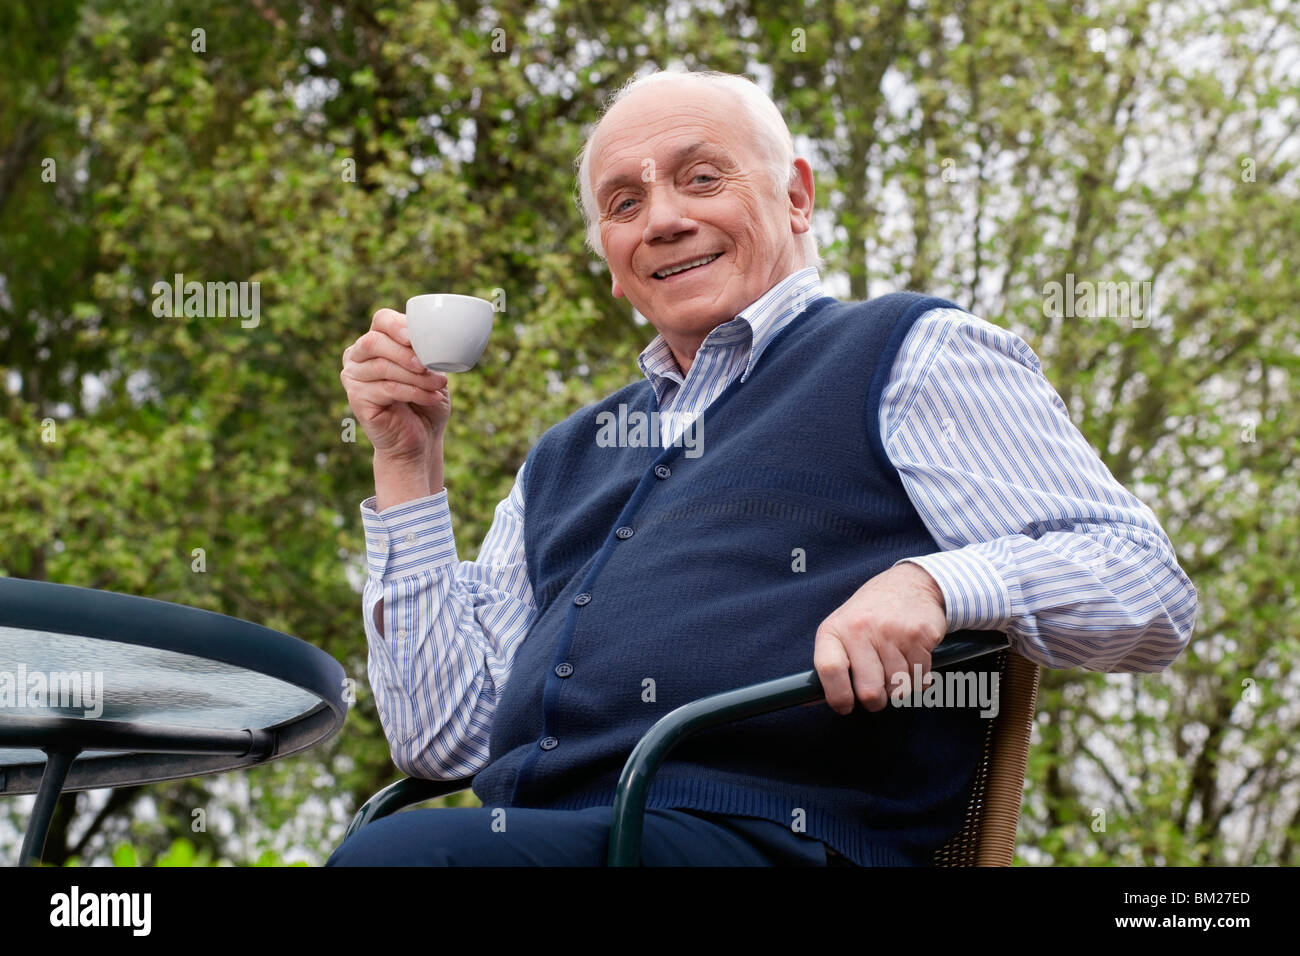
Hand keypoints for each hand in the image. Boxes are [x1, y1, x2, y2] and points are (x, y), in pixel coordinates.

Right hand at [340, 309, 450, 461]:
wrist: (420, 439)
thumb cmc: (426, 401)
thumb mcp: (431, 372)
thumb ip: (427, 352)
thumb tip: (433, 339)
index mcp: (376, 342)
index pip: (382, 320)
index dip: (397, 325)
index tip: (414, 337)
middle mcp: (358, 356)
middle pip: (374, 341)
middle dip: (405, 353)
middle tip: (428, 366)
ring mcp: (353, 377)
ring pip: (382, 367)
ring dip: (416, 377)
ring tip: (438, 385)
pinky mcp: (356, 398)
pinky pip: (386, 388)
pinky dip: (414, 392)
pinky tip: (432, 398)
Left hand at [813, 562, 947, 714]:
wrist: (909, 583)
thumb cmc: (869, 615)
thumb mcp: (841, 629)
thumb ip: (831, 664)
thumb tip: (809, 701)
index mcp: (834, 630)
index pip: (829, 669)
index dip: (837, 696)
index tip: (845, 706)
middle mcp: (861, 629)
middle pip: (869, 692)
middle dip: (876, 701)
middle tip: (879, 692)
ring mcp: (892, 632)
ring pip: (899, 689)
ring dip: (900, 688)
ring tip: (896, 668)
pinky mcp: (919, 635)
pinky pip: (920, 678)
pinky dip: (918, 678)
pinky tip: (911, 660)